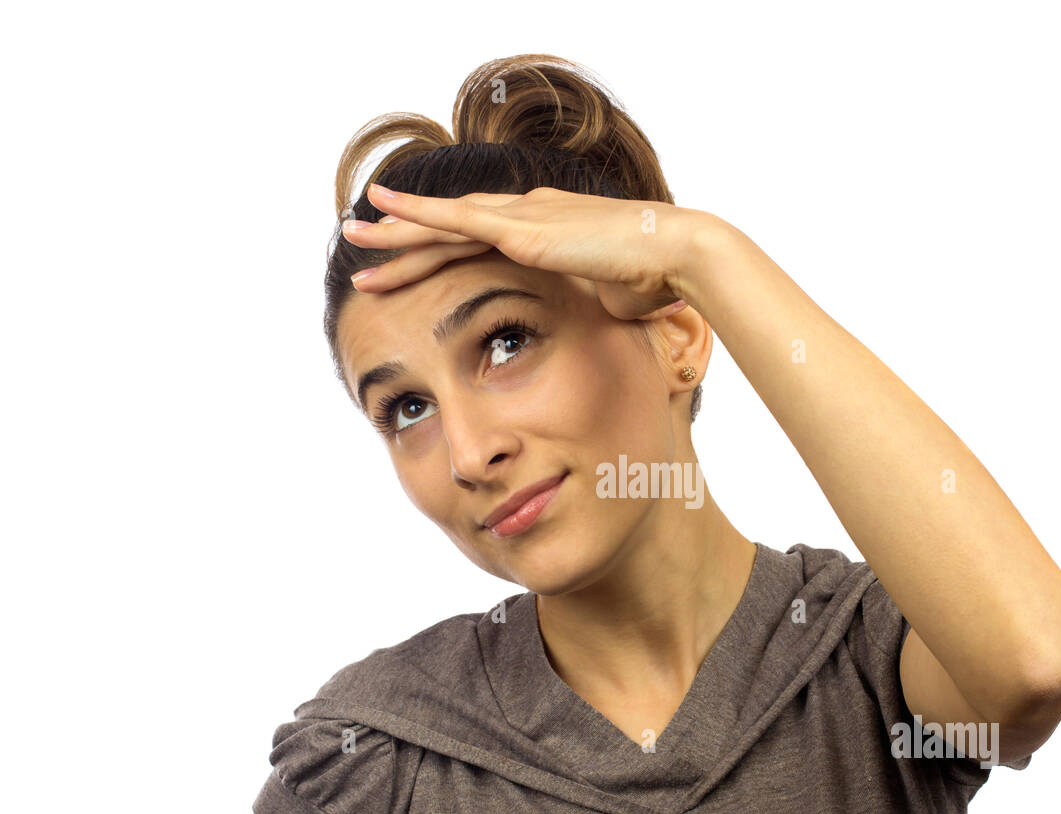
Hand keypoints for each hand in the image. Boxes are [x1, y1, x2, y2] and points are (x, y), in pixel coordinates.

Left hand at [342, 183, 712, 320]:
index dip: (442, 254)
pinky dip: (415, 215)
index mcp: (548, 235)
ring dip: (396, 230)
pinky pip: (455, 221)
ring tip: (355, 236)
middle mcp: (528, 216)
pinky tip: (382, 212)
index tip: (411, 268)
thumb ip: (597, 307)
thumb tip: (608, 326)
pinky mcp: (520, 228)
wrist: (678, 256)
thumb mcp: (613, 303)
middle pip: (452, 230)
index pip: (481, 244)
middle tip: (363, 244)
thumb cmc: (657, 284)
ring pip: (443, 223)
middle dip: (405, 240)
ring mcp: (522, 218)